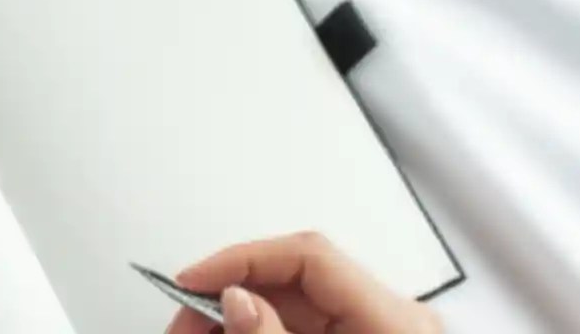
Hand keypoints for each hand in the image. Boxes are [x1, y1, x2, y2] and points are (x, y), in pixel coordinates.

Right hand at [167, 232, 440, 333]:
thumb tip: (237, 299)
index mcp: (396, 320)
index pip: (308, 254)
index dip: (242, 258)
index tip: (193, 278)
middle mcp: (392, 320)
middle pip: (293, 280)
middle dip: (227, 295)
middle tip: (182, 321)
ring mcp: (376, 333)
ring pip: (289, 305)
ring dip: (234, 318)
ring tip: (193, 333)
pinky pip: (299, 328)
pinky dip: (256, 332)